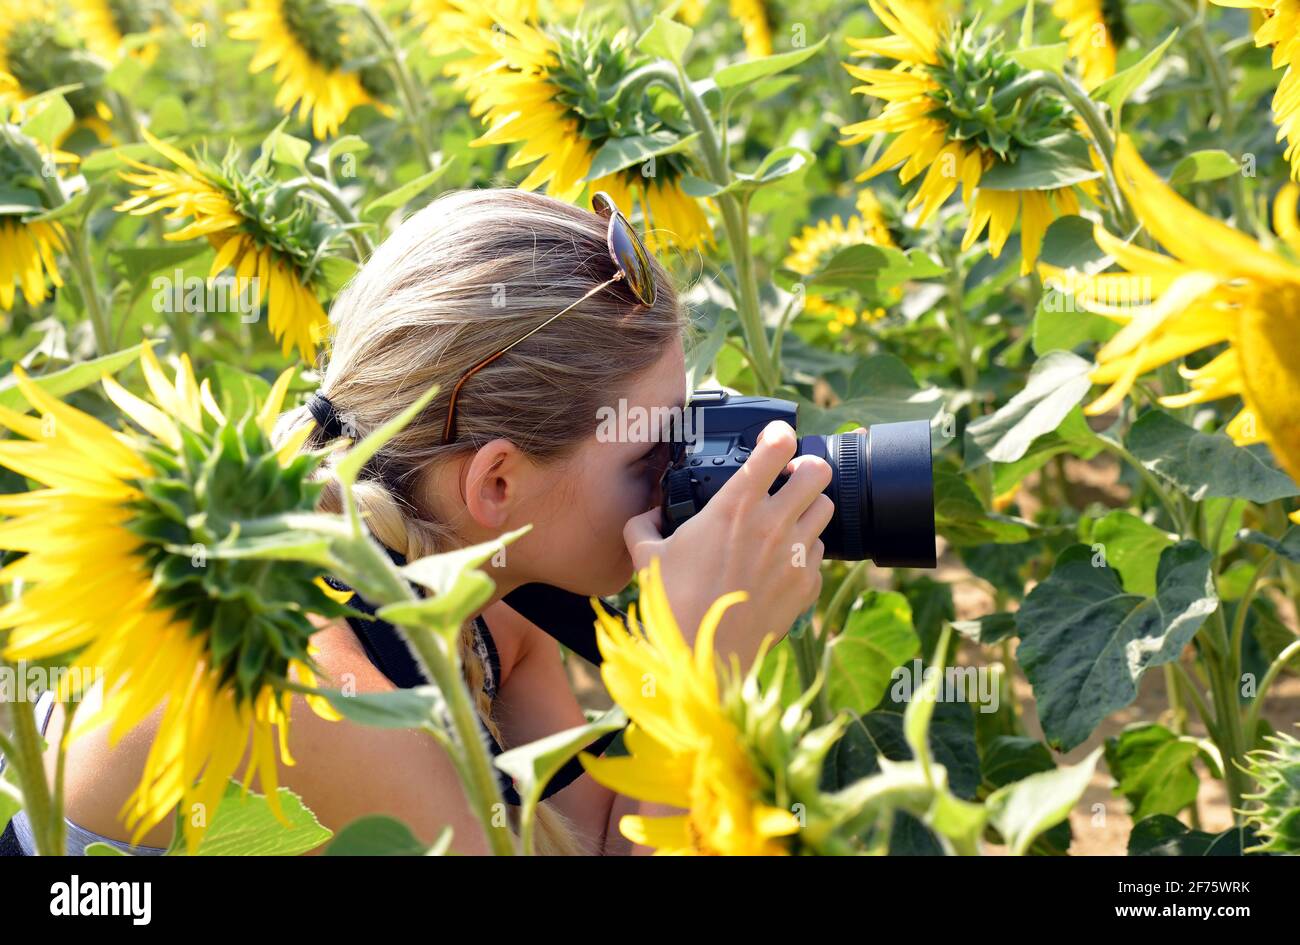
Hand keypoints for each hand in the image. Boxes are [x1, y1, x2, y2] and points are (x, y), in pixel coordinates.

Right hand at [622, 420, 834, 671]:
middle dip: (805, 468)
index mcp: (735, 506)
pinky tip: (782, 560)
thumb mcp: (646, 556)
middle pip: (817, 471)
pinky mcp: (806, 585)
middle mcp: (773, 524)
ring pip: (824, 509)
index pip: (777, 447)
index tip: (774, 438)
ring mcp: (795, 555)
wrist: (702, 657)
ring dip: (808, 506)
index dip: (779, 435)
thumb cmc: (673, 604)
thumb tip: (648, 515)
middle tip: (789, 477)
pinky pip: (818, 554)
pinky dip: (805, 550)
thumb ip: (644, 524)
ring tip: (788, 517)